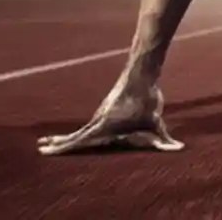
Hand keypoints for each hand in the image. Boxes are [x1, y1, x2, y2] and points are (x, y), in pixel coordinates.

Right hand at [37, 69, 183, 155]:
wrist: (141, 72)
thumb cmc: (146, 97)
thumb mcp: (155, 120)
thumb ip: (163, 138)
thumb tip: (179, 148)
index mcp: (105, 124)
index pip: (81, 139)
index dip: (64, 145)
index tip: (47, 149)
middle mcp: (99, 119)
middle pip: (76, 135)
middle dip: (59, 143)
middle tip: (41, 148)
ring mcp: (101, 113)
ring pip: (82, 129)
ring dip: (67, 137)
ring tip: (50, 142)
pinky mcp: (105, 109)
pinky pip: (89, 124)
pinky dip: (79, 131)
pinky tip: (77, 135)